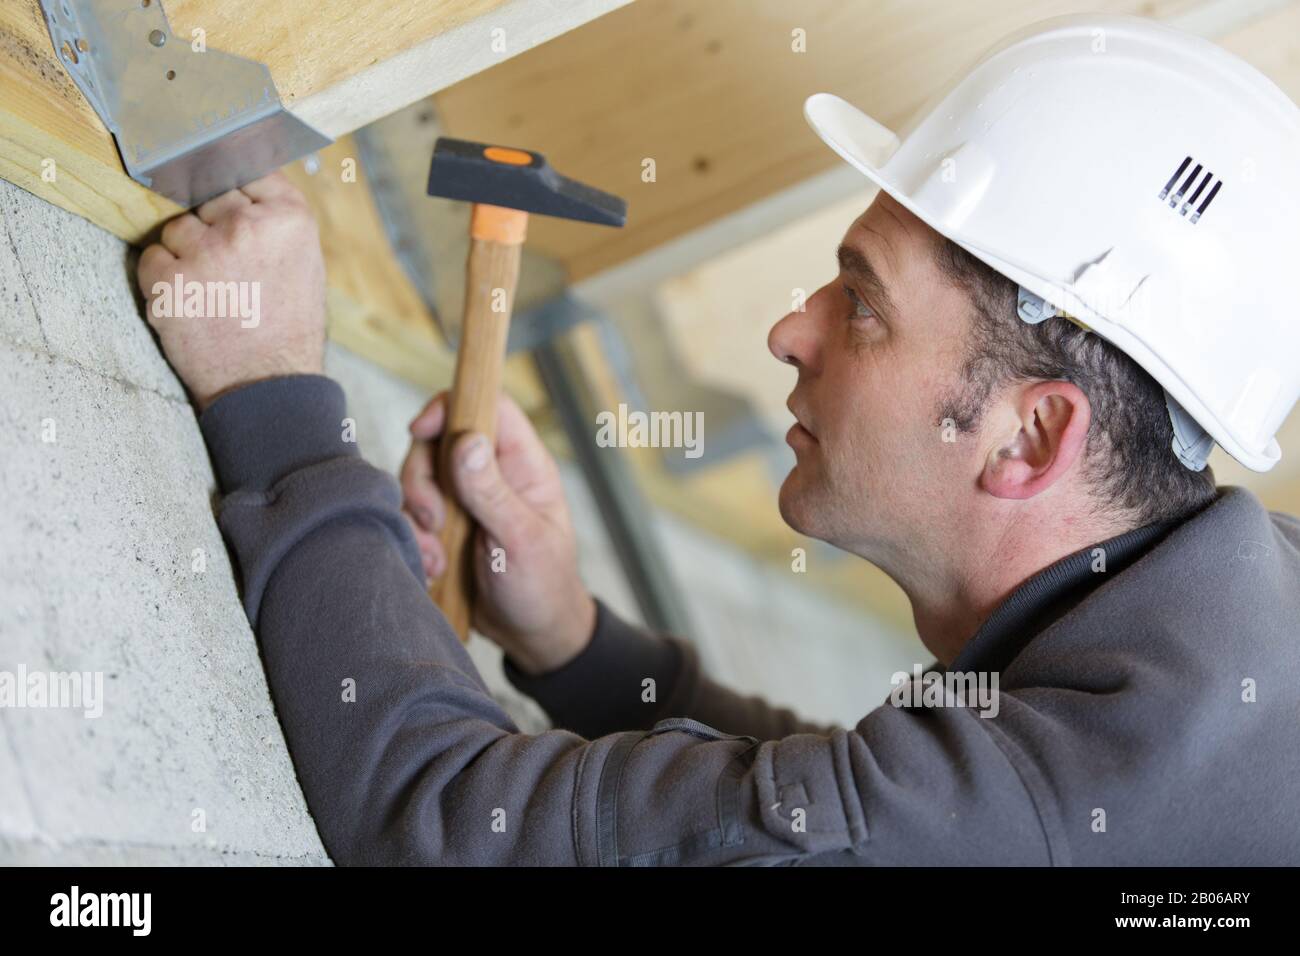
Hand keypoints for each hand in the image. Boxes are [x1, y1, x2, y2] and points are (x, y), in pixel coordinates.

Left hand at [137, 173, 326, 409]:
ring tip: (211, 293)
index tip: (236, 220)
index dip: (237, 199)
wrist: (269, 385)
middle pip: (207, 200)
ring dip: (184, 256)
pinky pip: (151, 260)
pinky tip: (191, 307)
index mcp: (290, 218)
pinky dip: (163, 282)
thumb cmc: (288, 328)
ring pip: (176, 229)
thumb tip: (235, 189)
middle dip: (212, 229)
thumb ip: (275, 222)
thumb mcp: (305, 263)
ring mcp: (206, 251)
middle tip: (228, 271)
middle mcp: (247, 226)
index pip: (246, 174)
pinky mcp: (170, 280)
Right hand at [400, 392, 596, 674]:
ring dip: (416, 518)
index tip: (421, 432)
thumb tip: (466, 441)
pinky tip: (432, 568)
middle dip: (423, 480)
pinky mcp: (445, 526)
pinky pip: (413, 516)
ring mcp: (466, 499)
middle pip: (438, 441)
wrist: (532, 635)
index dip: (450, 407)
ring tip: (436, 557)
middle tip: (435, 522)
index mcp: (522, 463)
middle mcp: (491, 473)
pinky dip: (414, 540)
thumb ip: (491, 491)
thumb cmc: (543, 586)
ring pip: (419, 480)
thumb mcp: (520, 539)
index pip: (486, 406)